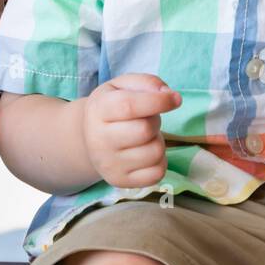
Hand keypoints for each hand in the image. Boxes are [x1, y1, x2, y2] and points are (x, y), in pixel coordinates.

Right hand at [82, 73, 180, 188]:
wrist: (88, 139)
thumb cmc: (111, 108)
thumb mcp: (122, 86)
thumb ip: (146, 83)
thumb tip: (169, 95)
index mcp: (98, 110)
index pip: (128, 106)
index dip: (157, 101)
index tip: (175, 98)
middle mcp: (99, 139)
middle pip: (144, 130)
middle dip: (155, 121)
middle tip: (147, 119)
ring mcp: (109, 164)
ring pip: (154, 152)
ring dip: (158, 141)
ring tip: (144, 137)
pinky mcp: (120, 181)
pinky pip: (157, 173)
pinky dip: (159, 161)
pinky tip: (146, 153)